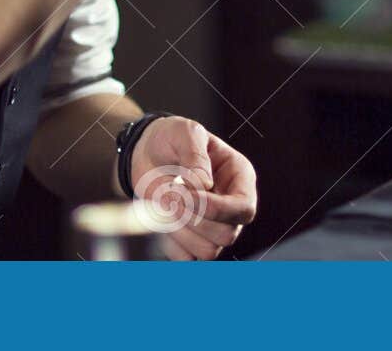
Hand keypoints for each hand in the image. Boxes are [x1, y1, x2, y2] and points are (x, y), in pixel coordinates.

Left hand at [128, 116, 257, 260]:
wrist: (147, 151)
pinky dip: (169, 242)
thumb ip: (195, 156)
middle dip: (193, 219)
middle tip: (170, 194)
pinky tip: (161, 218)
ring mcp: (213, 226)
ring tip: (164, 203)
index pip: (243, 208)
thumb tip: (203, 186)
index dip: (217, 209)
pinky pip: (185, 258)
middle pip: (226, 235)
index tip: (186, 196)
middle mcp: (230, 206)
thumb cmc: (172, 138)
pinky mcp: (191, 239)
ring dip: (179, 231)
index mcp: (239, 178)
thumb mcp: (186, 132)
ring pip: (207, 251)